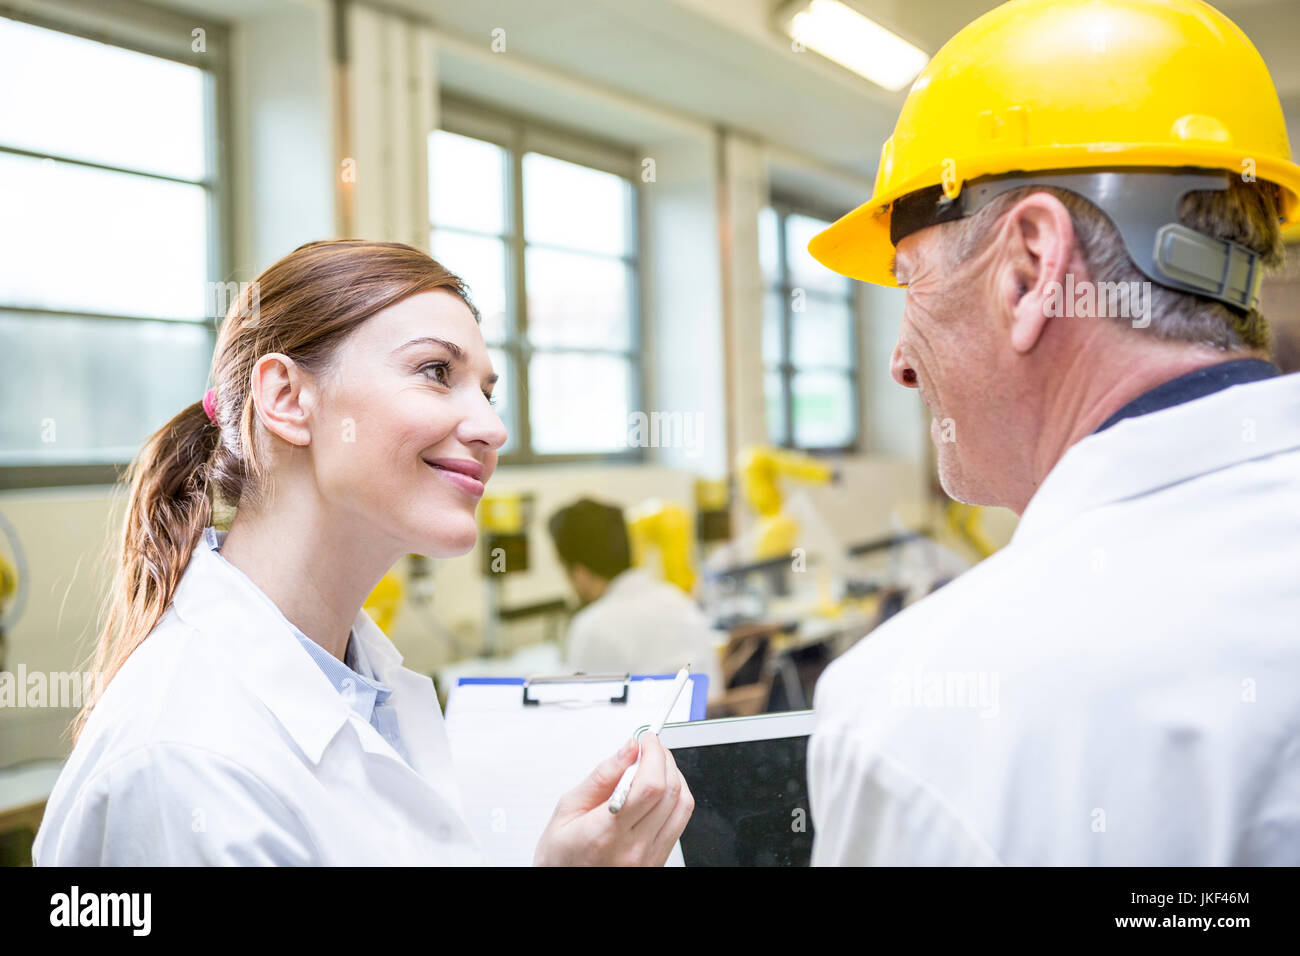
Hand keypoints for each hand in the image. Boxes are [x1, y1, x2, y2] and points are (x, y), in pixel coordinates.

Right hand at [533, 733, 693, 865]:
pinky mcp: (658, 861)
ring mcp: (650, 858)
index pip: (648, 785)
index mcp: (606, 833)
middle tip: (649, 747)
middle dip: (664, 758)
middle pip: (670, 791)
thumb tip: (627, 749)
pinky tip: (660, 789)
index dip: (653, 754)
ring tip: (655, 765)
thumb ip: (601, 777)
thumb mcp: (566, 810)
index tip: (646, 740)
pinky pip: (680, 822)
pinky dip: (676, 797)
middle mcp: (633, 848)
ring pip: (682, 805)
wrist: (564, 887)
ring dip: (674, 775)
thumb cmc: (559, 857)